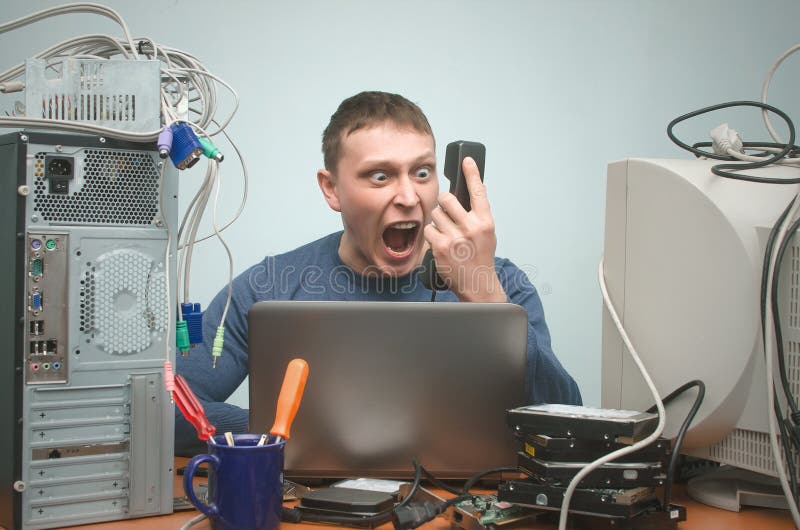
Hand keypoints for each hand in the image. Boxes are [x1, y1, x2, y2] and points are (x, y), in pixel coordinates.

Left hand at [423, 157, 506, 301]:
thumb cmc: (480, 257)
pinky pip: (429, 229)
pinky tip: (441, 243)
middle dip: (444, 203)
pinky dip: (432, 235)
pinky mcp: (441, 247)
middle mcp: (472, 228)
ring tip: (447, 232)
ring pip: (435, 214)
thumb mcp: (486, 233)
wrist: (477, 284)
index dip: (472, 174)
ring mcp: (456, 238)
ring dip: (437, 221)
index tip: (467, 161)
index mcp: (485, 222)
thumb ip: (477, 215)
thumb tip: (466, 193)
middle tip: (447, 213)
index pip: (478, 192)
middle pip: (447, 198)